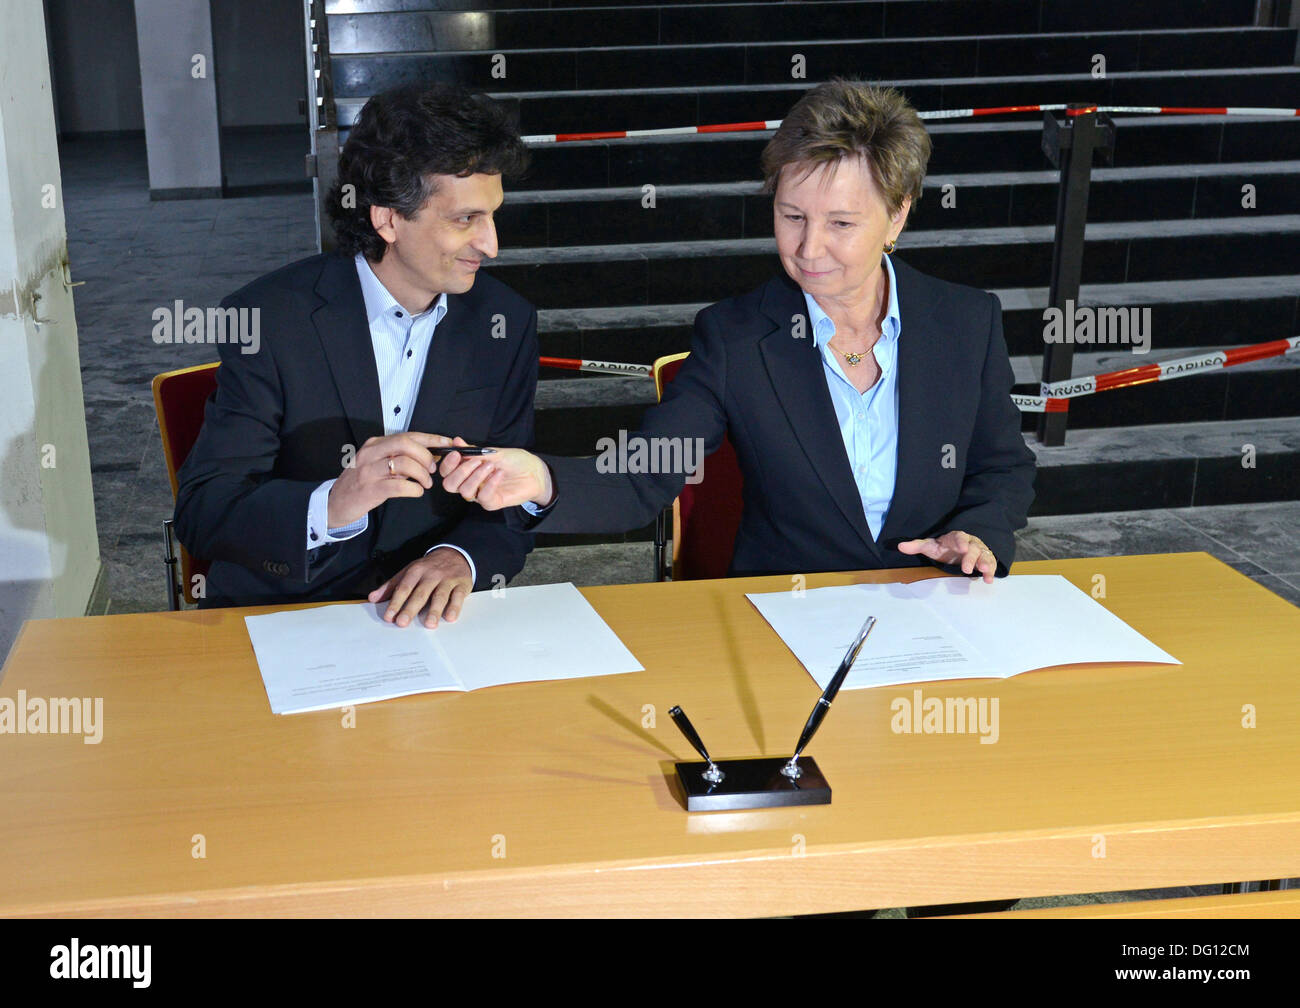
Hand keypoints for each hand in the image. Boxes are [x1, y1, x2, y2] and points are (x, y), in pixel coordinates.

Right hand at [328, 432, 448, 528]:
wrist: (336, 503)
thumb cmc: (361, 483)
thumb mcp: (377, 463)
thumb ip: (400, 457)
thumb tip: (431, 455)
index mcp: (375, 444)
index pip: (408, 435)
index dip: (431, 438)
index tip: (448, 443)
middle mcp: (371, 453)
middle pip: (406, 444)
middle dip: (426, 455)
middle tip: (432, 468)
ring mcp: (369, 471)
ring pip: (404, 463)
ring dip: (422, 475)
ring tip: (425, 484)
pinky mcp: (370, 489)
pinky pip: (399, 485)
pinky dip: (413, 489)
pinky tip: (416, 492)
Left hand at [367, 547, 472, 627]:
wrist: (455, 554)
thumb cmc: (428, 568)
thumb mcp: (408, 572)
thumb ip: (390, 586)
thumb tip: (373, 598)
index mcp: (416, 571)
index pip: (404, 588)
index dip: (395, 602)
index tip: (389, 616)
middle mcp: (431, 575)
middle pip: (420, 593)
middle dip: (410, 608)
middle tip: (402, 622)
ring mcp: (447, 579)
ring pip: (440, 596)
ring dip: (434, 610)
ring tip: (429, 624)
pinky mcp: (462, 584)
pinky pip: (458, 596)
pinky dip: (455, 607)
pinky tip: (450, 617)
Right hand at [437, 439, 553, 510]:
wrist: (535, 471)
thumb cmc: (514, 461)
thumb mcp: (493, 452)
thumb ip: (473, 450)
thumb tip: (456, 441)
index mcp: (468, 470)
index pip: (447, 472)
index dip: (448, 464)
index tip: (457, 453)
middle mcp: (471, 483)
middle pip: (450, 485)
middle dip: (460, 471)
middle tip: (476, 461)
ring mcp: (480, 494)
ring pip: (465, 491)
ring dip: (477, 476)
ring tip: (491, 465)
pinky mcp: (492, 503)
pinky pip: (483, 497)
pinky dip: (490, 484)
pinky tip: (499, 473)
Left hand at [898, 531, 997, 582]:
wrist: (959, 549)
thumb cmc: (945, 548)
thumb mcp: (930, 546)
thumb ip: (917, 546)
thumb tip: (900, 546)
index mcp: (956, 537)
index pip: (959, 537)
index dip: (961, 541)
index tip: (961, 547)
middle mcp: (970, 543)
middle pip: (973, 548)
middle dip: (971, 558)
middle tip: (967, 569)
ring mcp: (979, 551)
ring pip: (984, 555)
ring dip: (986, 563)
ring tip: (985, 571)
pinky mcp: (985, 560)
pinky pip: (991, 564)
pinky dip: (991, 571)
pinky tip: (989, 580)